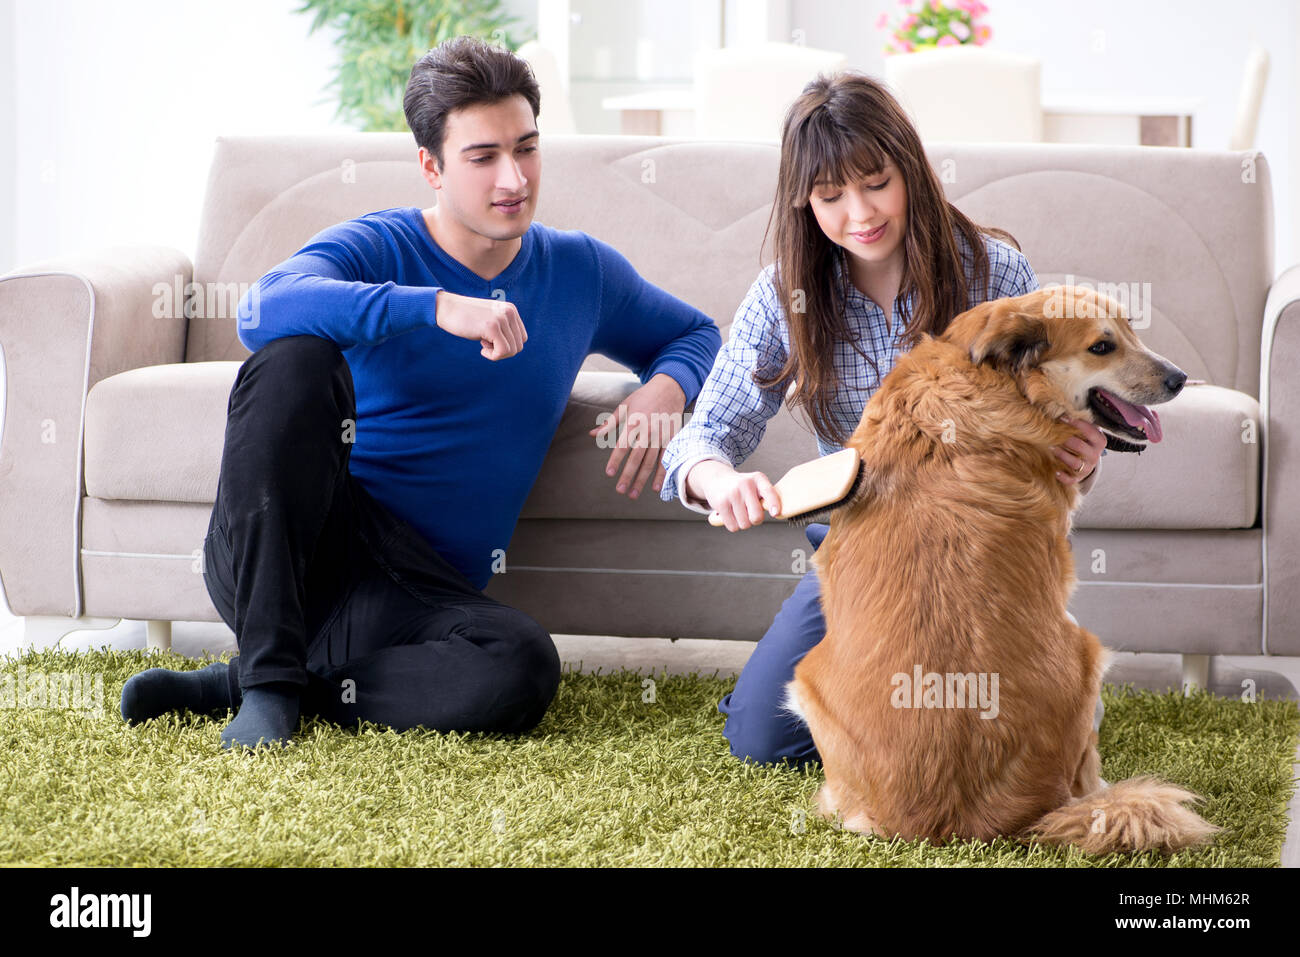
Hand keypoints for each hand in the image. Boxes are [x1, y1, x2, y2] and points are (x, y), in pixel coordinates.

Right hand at [434, 290, 526, 359]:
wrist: (446, 308)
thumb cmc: (465, 318)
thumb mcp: (490, 320)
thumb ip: (504, 329)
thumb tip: (514, 350)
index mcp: (511, 310)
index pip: (522, 337)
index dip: (507, 345)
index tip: (491, 341)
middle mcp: (509, 312)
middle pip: (519, 345)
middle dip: (503, 351)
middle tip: (486, 344)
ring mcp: (501, 318)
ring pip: (513, 350)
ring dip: (497, 354)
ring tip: (483, 345)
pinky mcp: (492, 327)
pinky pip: (503, 351)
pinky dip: (493, 356)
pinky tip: (482, 350)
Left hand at [588, 373, 686, 498]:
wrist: (670, 388)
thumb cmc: (644, 397)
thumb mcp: (624, 406)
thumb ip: (609, 423)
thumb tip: (592, 435)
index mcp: (634, 423)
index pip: (622, 446)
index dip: (615, 460)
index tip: (609, 473)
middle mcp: (648, 431)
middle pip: (637, 458)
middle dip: (628, 475)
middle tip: (620, 491)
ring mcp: (662, 436)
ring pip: (651, 462)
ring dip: (642, 480)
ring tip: (633, 494)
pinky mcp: (672, 438)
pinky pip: (667, 459)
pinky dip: (662, 474)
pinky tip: (656, 487)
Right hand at [688, 460, 780, 530]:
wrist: (717, 478)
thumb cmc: (741, 485)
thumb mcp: (756, 483)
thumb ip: (767, 496)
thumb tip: (774, 513)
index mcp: (758, 479)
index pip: (769, 492)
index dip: (773, 504)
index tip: (775, 513)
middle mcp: (745, 484)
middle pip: (756, 516)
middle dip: (755, 520)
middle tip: (751, 513)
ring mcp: (732, 494)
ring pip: (744, 524)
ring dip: (743, 522)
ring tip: (739, 511)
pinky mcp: (721, 503)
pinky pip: (733, 526)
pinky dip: (733, 525)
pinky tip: (731, 514)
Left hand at [1052, 416, 1104, 484]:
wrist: (1087, 464)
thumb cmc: (1084, 443)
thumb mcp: (1087, 434)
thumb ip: (1080, 425)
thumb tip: (1063, 411)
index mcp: (1099, 442)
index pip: (1090, 431)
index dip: (1076, 424)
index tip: (1063, 418)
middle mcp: (1095, 455)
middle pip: (1080, 446)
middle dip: (1066, 440)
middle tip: (1054, 435)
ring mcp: (1087, 468)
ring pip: (1074, 462)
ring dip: (1062, 455)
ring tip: (1052, 448)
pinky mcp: (1078, 478)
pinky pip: (1071, 480)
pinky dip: (1063, 477)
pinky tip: (1056, 472)